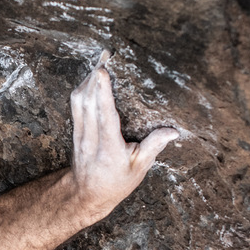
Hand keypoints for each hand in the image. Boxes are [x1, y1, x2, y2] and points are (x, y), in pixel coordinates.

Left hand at [67, 55, 177, 223]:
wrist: (87, 194)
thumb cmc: (116, 183)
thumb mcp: (139, 169)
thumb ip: (153, 147)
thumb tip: (173, 132)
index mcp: (109, 149)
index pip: (104, 116)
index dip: (103, 93)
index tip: (103, 72)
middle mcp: (91, 139)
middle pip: (88, 102)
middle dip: (96, 76)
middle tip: (106, 55)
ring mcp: (80, 134)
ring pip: (79, 100)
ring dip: (89, 78)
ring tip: (102, 60)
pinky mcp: (75, 130)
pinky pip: (76, 104)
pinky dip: (84, 88)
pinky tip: (93, 77)